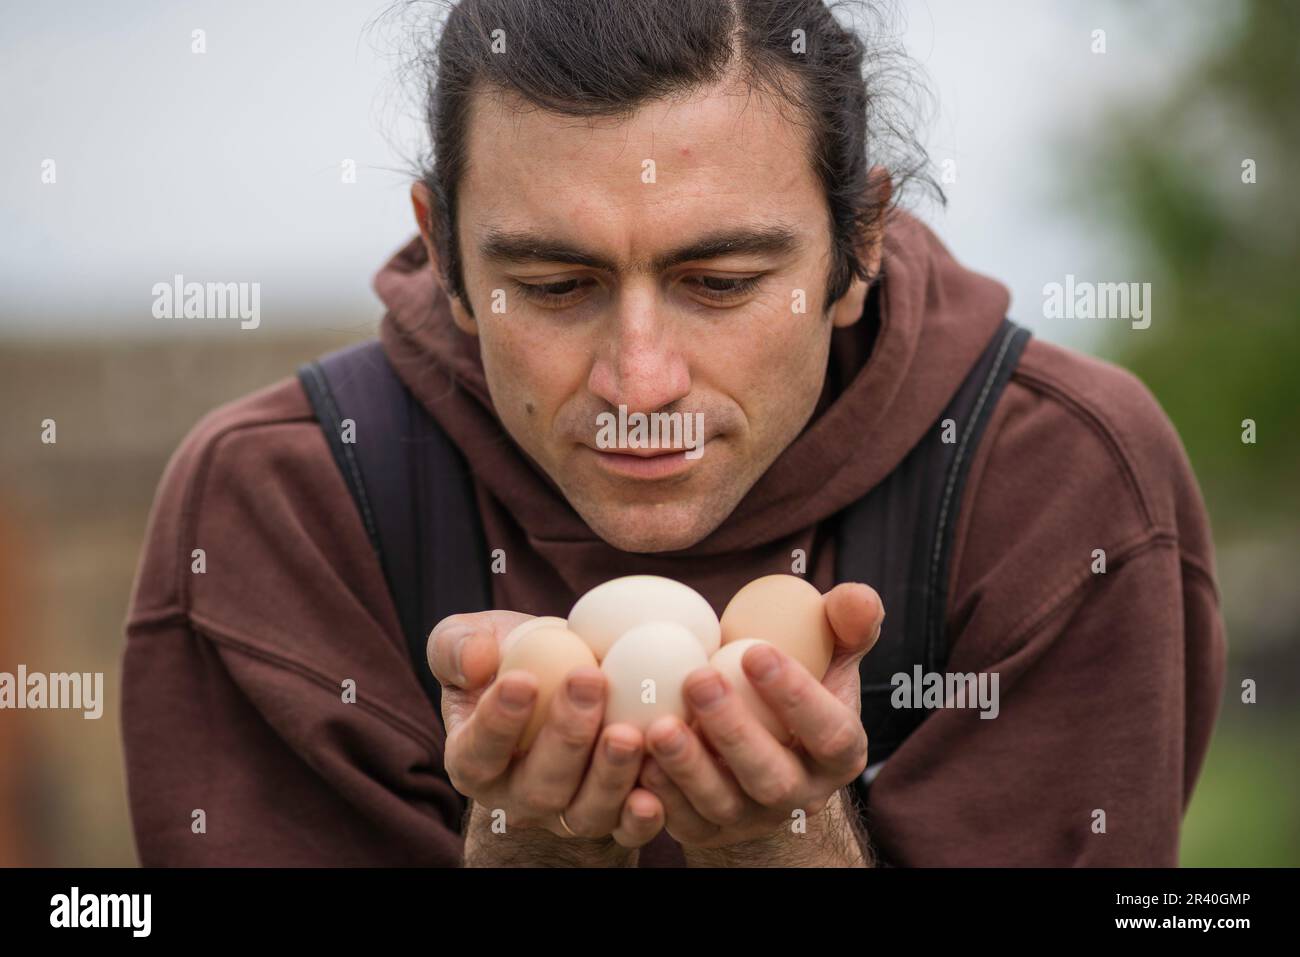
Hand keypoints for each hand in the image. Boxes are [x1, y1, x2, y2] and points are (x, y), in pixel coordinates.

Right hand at [427, 611, 664, 848]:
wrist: (566, 675)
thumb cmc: (514, 656)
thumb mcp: (472, 638)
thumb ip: (456, 645)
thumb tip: (474, 662)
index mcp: (472, 760)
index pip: (478, 752)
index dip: (498, 722)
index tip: (523, 680)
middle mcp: (517, 798)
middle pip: (538, 787)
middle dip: (566, 736)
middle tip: (589, 681)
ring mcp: (566, 813)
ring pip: (585, 812)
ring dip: (609, 775)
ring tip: (628, 732)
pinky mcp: (611, 817)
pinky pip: (626, 830)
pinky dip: (643, 818)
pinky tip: (657, 791)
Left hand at [638, 582, 883, 849]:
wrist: (761, 744)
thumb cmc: (790, 685)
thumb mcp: (827, 653)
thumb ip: (846, 624)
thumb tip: (857, 598)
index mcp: (840, 753)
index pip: (830, 732)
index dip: (797, 696)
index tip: (756, 650)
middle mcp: (800, 793)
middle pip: (772, 776)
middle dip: (734, 730)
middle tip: (697, 679)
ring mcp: (753, 817)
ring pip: (723, 803)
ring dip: (688, 767)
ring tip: (658, 724)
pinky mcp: (709, 831)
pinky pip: (683, 822)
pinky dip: (658, 796)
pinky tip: (636, 760)